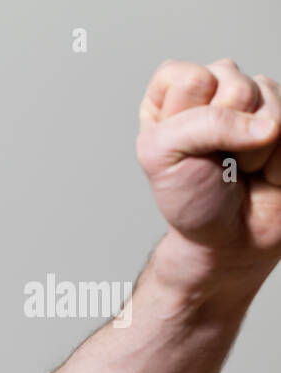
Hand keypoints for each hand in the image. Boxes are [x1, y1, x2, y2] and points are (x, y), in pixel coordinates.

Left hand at [137, 59, 280, 274]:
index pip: (187, 76)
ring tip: (241, 166)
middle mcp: (217, 89)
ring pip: (270, 99)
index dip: (186, 114)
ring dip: (255, 147)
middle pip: (234, 82)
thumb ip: (202, 123)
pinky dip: (279, 157)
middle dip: (224, 132)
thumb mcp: (163, 158)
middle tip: (217, 161)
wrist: (232, 237)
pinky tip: (265, 168)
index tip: (182, 148)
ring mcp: (257, 102)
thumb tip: (268, 123)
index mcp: (174, 95)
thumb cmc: (190, 198)